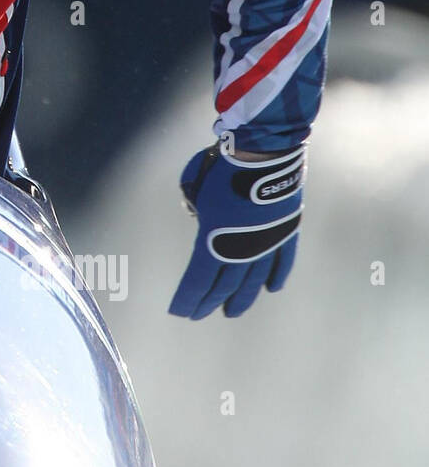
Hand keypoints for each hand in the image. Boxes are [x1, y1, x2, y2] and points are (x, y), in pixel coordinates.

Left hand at [169, 142, 304, 318]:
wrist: (262, 152)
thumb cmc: (220, 166)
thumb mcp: (193, 186)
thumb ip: (193, 206)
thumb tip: (199, 216)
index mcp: (214, 240)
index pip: (198, 279)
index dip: (188, 297)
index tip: (179, 312)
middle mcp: (241, 249)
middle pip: (224, 284)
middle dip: (209, 301)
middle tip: (200, 314)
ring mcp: (267, 243)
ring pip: (252, 280)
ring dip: (242, 298)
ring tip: (231, 312)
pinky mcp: (286, 232)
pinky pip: (282, 262)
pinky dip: (276, 276)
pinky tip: (270, 289)